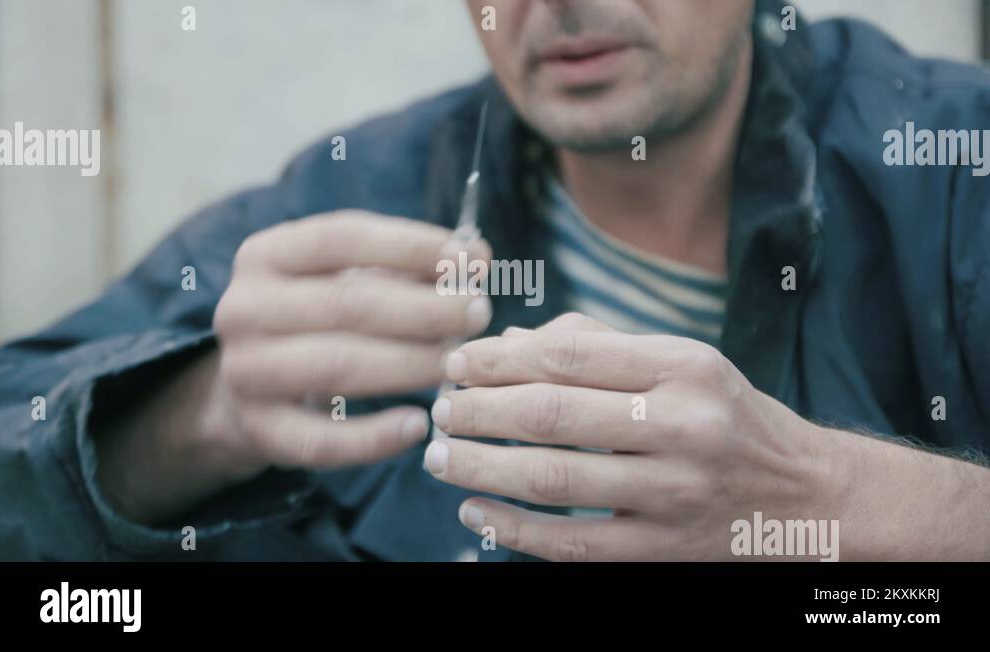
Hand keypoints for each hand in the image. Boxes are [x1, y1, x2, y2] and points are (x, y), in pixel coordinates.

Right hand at [212, 210, 491, 473]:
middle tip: (478, 313)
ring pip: (338, 367)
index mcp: (264, 256)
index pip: (341, 237)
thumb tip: (475, 257)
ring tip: (457, 362)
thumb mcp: (343, 278)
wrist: (246, 389)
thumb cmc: (315, 319)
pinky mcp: (260, 430)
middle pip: (345, 305)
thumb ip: (404, 267)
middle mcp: (244, 309)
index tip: (469, 256)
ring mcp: (246, 371)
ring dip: (409, 364)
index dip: (411, 245)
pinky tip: (418, 426)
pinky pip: (322, 440)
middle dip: (424, 309)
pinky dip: (374, 437)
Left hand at [423, 313, 848, 560]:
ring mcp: (673, 496)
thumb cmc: (726, 415)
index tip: (457, 364)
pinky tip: (473, 510)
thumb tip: (509, 344)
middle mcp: (683, 428)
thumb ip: (599, 344)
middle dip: (478, 412)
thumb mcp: (683, 361)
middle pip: (552, 416)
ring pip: (553, 482)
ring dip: (480, 467)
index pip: (569, 356)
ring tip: (438, 456)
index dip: (498, 359)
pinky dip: (512, 529)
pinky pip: (571, 546)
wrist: (804, 496)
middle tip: (439, 409)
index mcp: (685, 367)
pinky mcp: (662, 551)